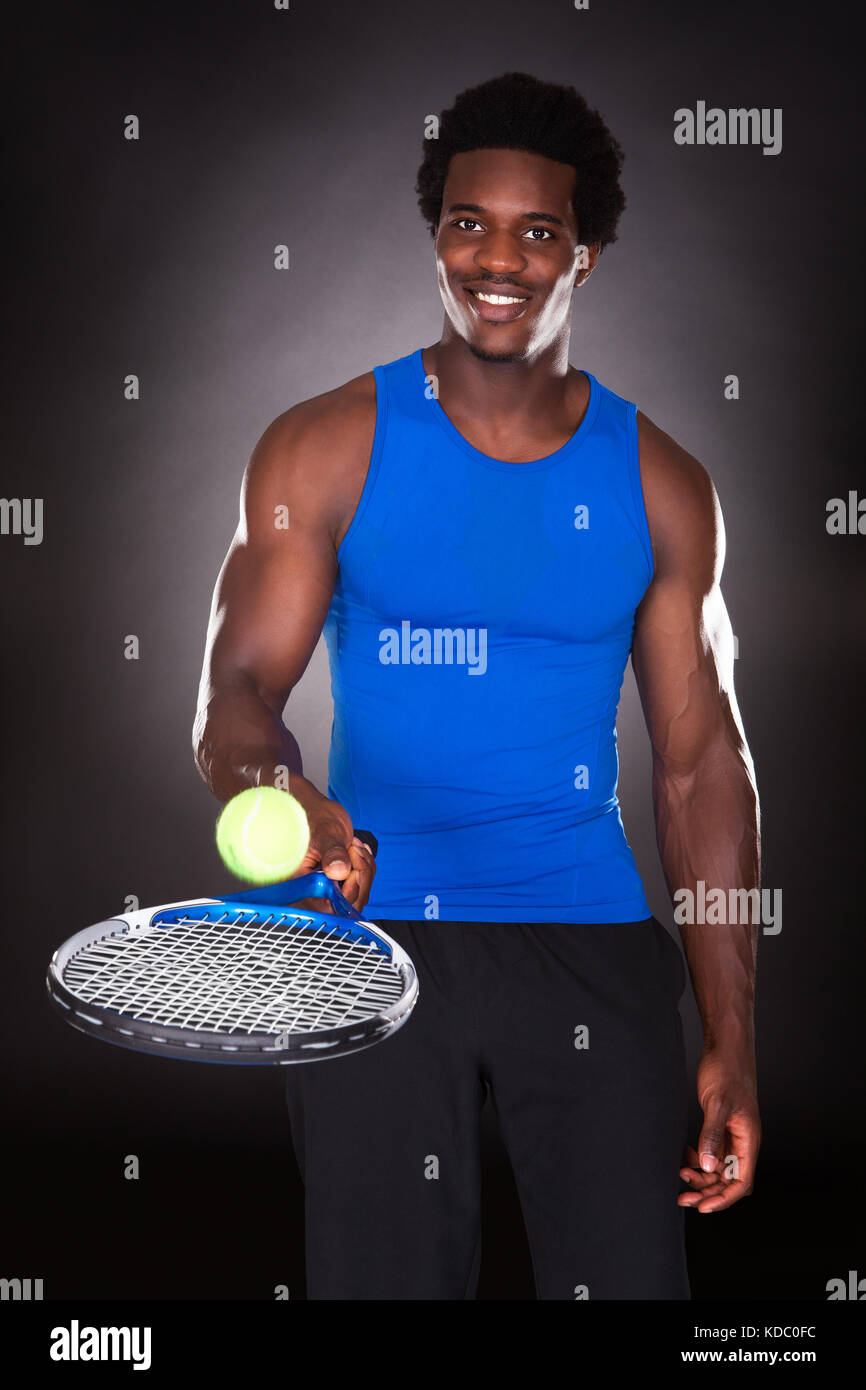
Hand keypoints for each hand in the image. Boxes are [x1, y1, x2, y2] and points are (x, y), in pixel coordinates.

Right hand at [288, 781, 376, 912]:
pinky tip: (357, 850)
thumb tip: (339, 872)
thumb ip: (332, 853)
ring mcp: (328, 888)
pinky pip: (361, 884)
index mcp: (301, 883)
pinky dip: (365, 867)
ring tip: (353, 846)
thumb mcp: (324, 833)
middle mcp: (313, 891)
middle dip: (360, 876)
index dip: (346, 894)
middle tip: (354, 849)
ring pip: (358, 894)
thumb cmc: (314, 818)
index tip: (352, 871)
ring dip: (364, 869)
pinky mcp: (339, 883)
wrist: (315, 811)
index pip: (327, 908)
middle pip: (347, 904)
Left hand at [678, 1045, 760, 1212]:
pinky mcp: (720, 1128)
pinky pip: (711, 1154)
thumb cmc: (727, 1071)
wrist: (725, 1048)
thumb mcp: (718, 1103)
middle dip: (707, 1192)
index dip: (725, 1198)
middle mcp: (742, 1142)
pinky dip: (698, 1160)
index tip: (704, 1206)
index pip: (742, 1182)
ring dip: (701, 1177)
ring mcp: (731, 1136)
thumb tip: (709, 1166)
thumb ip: (713, 1134)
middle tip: (683, 1197)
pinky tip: (684, 1156)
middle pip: (728, 1180)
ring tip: (680, 1176)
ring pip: (718, 1169)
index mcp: (749, 1139)